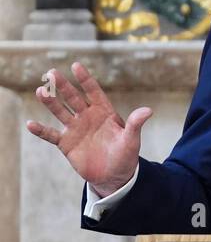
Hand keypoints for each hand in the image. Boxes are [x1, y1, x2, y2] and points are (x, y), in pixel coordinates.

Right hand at [26, 62, 151, 197]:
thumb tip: (148, 111)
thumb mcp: (131, 139)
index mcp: (104, 112)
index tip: (76, 66)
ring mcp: (75, 129)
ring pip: (60, 112)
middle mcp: (87, 117)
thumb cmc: (125, 154)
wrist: (115, 175)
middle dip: (63, 86)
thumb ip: (135, 124)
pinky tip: (30, 124)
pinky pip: (51, 135)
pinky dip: (41, 130)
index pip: (93, 92)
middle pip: (73, 98)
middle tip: (52, 73)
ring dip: (50, 103)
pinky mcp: (66, 143)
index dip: (85, 79)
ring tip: (40, 91)